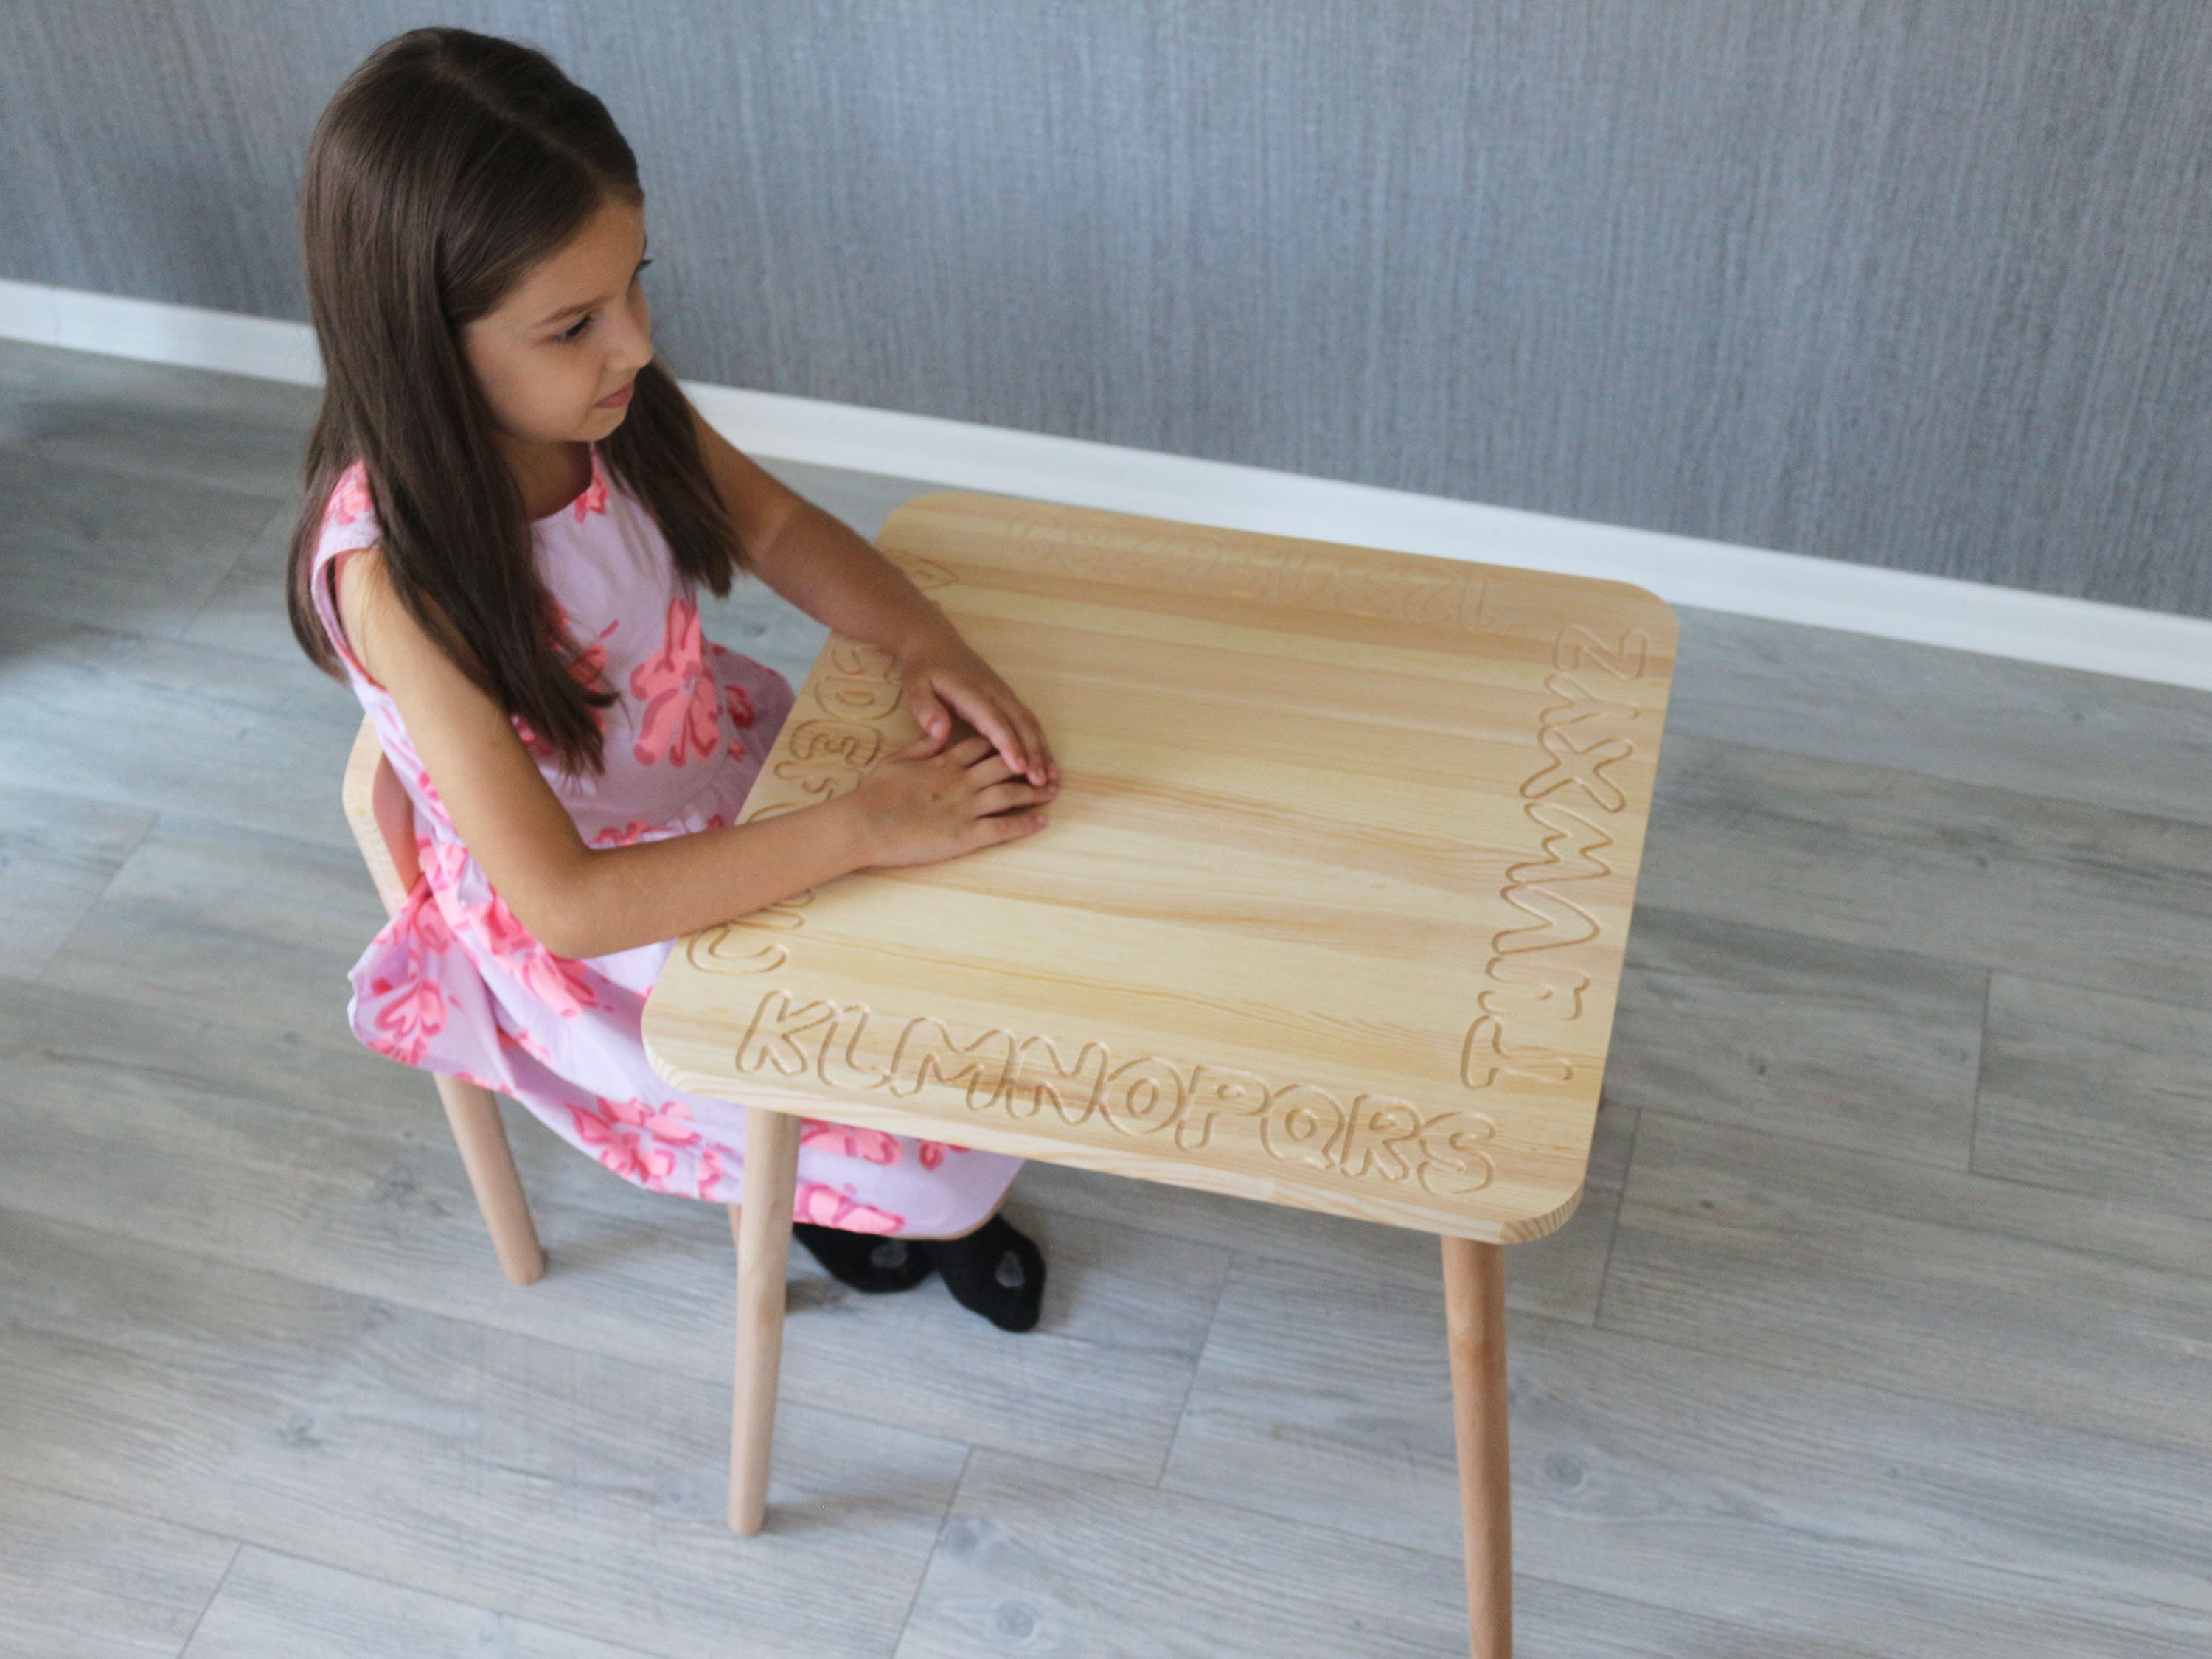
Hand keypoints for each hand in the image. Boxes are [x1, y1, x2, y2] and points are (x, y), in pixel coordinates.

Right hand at [843, 728, 1058, 869]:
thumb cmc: (873, 794)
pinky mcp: (965, 834)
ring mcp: (965, 807)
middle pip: (1005, 766)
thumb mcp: (896, 760)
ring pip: (1010, 794)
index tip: (1019, 745)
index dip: (1004, 744)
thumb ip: (921, 745)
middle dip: (1029, 766)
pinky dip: (1024, 824)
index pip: (983, 745)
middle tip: (1048, 769)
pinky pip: (1003, 827)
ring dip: (1035, 793)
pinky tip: (1041, 822)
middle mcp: (960, 781)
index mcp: (943, 762)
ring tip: (1054, 793)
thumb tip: (940, 730)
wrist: (863, 824)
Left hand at [896, 624, 1058, 787]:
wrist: (936, 642)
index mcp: (970, 692)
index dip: (1008, 744)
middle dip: (1033, 754)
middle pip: (1020, 723)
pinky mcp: (1008, 698)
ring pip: (1029, 723)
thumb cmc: (924, 669)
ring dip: (1042, 751)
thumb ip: (926, 709)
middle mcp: (994, 692)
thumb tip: (939, 733)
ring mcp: (1004, 694)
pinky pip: (1028, 721)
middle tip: (1040, 784)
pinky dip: (1040, 743)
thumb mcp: (915, 686)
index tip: (1019, 768)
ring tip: (1051, 780)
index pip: (994, 720)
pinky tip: (1046, 764)